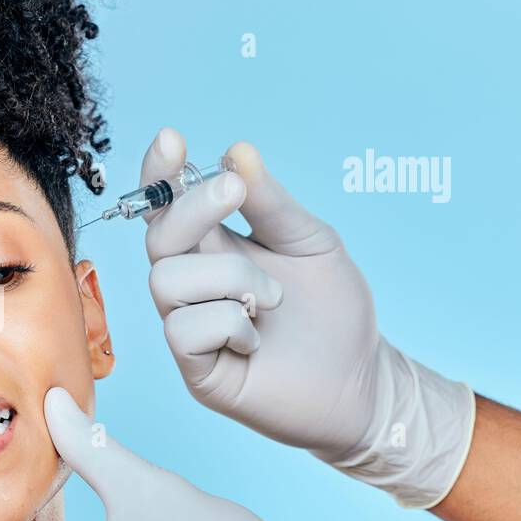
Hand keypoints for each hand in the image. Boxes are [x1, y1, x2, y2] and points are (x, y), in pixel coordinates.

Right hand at [141, 128, 474, 508]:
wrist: (362, 380)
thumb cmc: (333, 312)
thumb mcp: (311, 242)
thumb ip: (271, 202)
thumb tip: (237, 152)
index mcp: (215, 248)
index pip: (169, 206)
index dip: (161, 173)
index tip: (172, 140)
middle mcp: (194, 285)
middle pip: (158, 237)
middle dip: (192, 208)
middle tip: (234, 191)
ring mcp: (190, 327)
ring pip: (166, 282)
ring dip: (229, 278)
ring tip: (272, 299)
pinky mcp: (196, 370)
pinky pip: (183, 331)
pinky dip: (227, 324)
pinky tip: (255, 338)